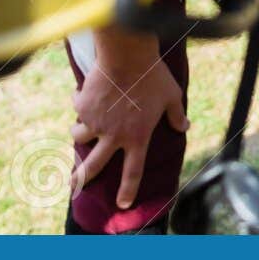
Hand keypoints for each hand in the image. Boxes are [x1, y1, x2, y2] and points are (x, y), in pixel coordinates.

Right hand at [71, 27, 187, 210]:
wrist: (127, 56)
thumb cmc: (153, 75)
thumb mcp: (171, 95)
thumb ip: (176, 114)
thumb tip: (185, 126)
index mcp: (137, 137)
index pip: (133, 171)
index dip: (127, 189)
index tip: (122, 203)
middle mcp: (113, 136)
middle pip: (93, 166)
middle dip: (82, 179)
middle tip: (73, 187)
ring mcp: (95, 123)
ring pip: (78, 138)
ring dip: (78, 134)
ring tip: (77, 130)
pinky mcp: (83, 107)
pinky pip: (76, 108)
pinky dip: (78, 102)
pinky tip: (81, 94)